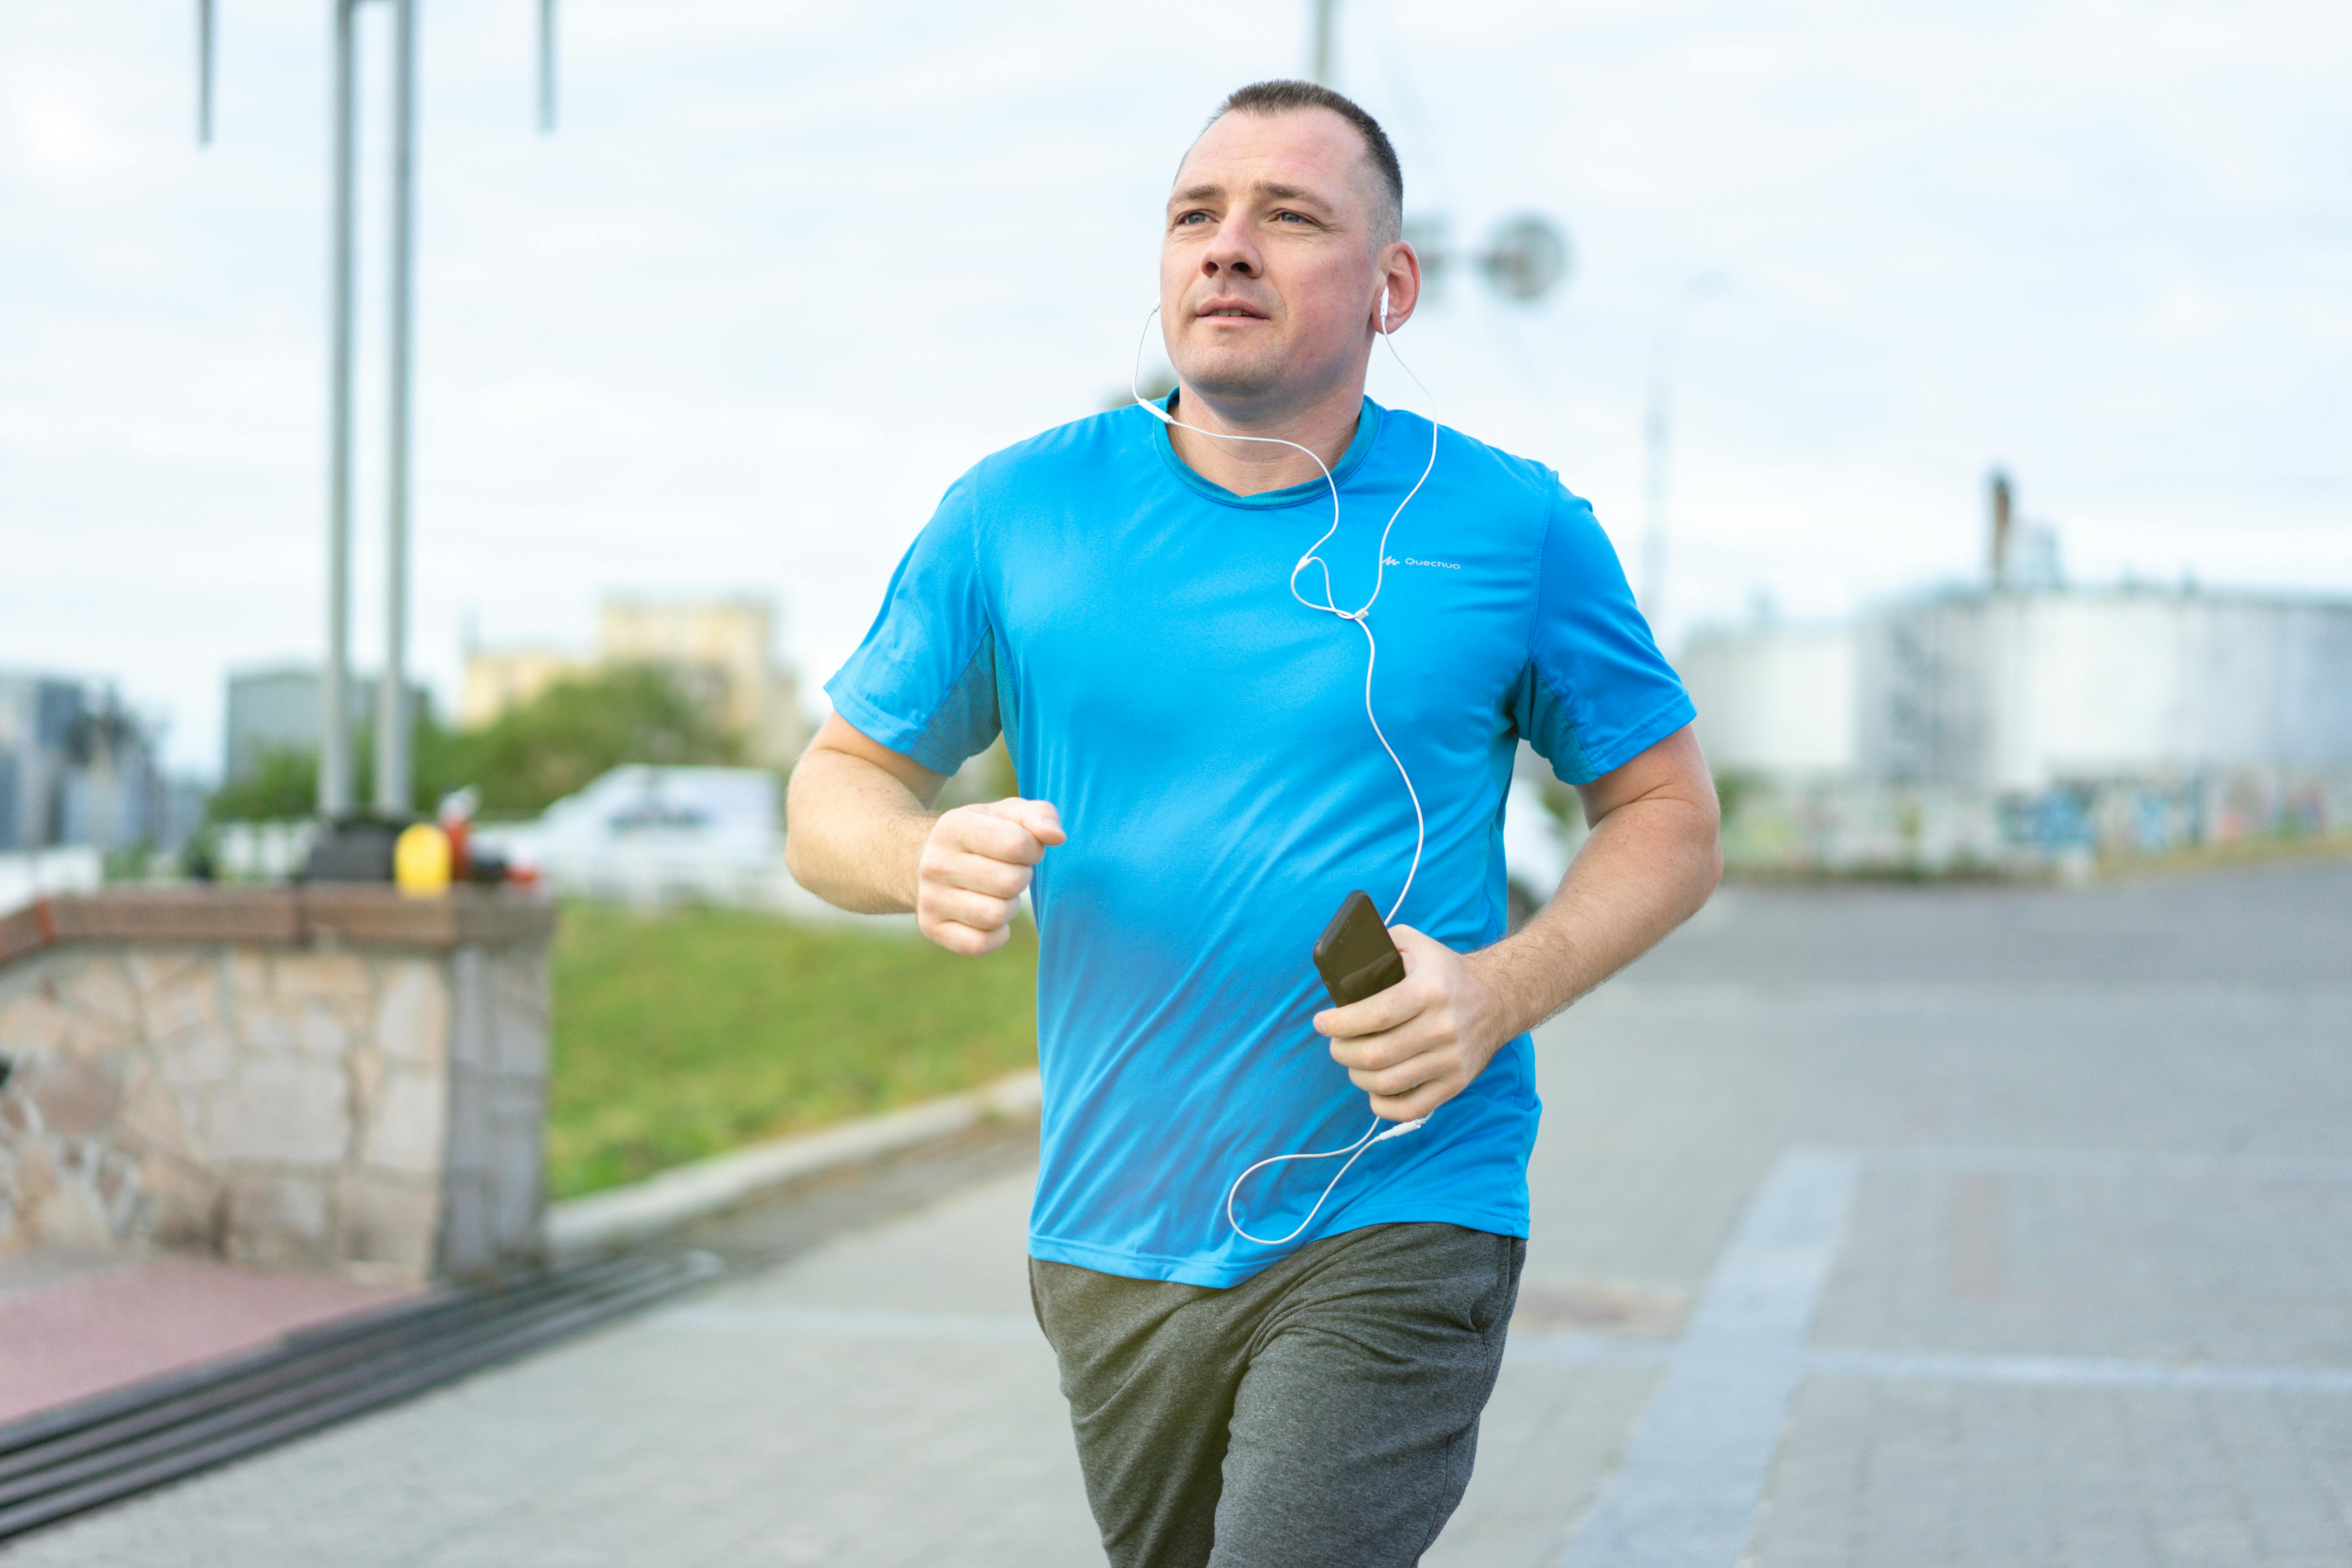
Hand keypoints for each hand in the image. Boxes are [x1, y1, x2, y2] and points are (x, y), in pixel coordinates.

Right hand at [916, 798, 1064, 955]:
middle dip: (1021, 878)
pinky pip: (979, 944)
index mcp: (955, 827)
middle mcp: (936, 863)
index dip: (1033, 849)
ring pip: (995, 916)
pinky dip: (996, 935)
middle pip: (1009, 883)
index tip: (1024, 849)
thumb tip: (1057, 836)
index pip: (1017, 845)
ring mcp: (930, 898)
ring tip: (998, 893)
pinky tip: (991, 918)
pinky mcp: (932, 927)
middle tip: (1009, 871)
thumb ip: (1039, 814)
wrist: (924, 859)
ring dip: (1009, 906)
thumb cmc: (981, 834)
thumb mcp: (1007, 813)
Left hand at [1315, 926, 1508, 1121]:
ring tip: (1353, 1062)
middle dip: (1342, 1051)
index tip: (1322, 1023)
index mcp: (1429, 990)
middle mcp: (1443, 1027)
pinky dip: (1383, 1105)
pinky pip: (1411, 1108)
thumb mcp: (1415, 944)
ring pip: (1388, 1083)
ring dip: (1357, 1076)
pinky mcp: (1456, 1082)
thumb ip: (1378, 945)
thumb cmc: (1445, 972)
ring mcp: (1451, 1059)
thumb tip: (1340, 961)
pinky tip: (1375, 1090)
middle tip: (1335, 1043)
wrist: (1498, 996)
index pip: (1375, 1015)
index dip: (1339, 1023)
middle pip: (1375, 1054)